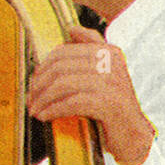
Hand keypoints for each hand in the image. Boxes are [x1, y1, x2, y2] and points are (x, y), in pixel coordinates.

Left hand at [26, 25, 154, 164]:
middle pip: (60, 67)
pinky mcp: (109, 103)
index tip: (34, 84)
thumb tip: (71, 28)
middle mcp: (111, 63)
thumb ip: (92, 49)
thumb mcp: (105, 74)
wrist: (134, 136)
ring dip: (43, 99)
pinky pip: (72, 102)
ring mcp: (111, 82)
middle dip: (39, 85)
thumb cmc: (113, 108)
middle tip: (30, 100)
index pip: (64, 52)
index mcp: (108, 52)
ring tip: (35, 110)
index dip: (42, 68)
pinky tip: (45, 117)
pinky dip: (53, 110)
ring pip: (63, 84)